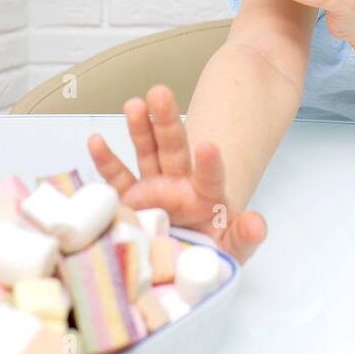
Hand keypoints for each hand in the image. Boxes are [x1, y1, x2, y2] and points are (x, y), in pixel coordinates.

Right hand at [86, 84, 267, 264]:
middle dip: (167, 122)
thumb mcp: (230, 249)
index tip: (207, 146)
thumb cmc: (209, 252)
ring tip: (134, 103)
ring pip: (147, 152)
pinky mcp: (132, 198)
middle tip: (160, 93)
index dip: (210, 162)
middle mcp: (180, 184)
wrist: (182, 261)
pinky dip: (107, 160)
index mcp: (207, 196)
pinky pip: (118, 178)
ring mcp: (155, 187)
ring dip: (140, 128)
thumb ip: (244, 236)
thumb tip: (258, 223)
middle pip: (175, 148)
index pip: (210, 176)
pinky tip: (96, 140)